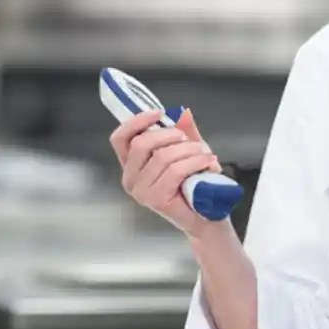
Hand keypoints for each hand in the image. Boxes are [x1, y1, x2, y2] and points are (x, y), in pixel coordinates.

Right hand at [109, 107, 223, 236]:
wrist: (206, 215)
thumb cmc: (194, 183)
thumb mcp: (187, 151)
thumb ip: (182, 132)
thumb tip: (182, 114)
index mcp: (131, 165)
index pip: (120, 138)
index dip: (136, 121)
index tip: (159, 113)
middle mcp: (130, 179)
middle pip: (141, 144)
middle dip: (169, 135)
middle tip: (187, 139)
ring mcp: (141, 192)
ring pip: (162, 157)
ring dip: (188, 149)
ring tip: (204, 153)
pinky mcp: (155, 200)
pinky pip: (175, 171)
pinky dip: (194, 162)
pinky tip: (208, 162)